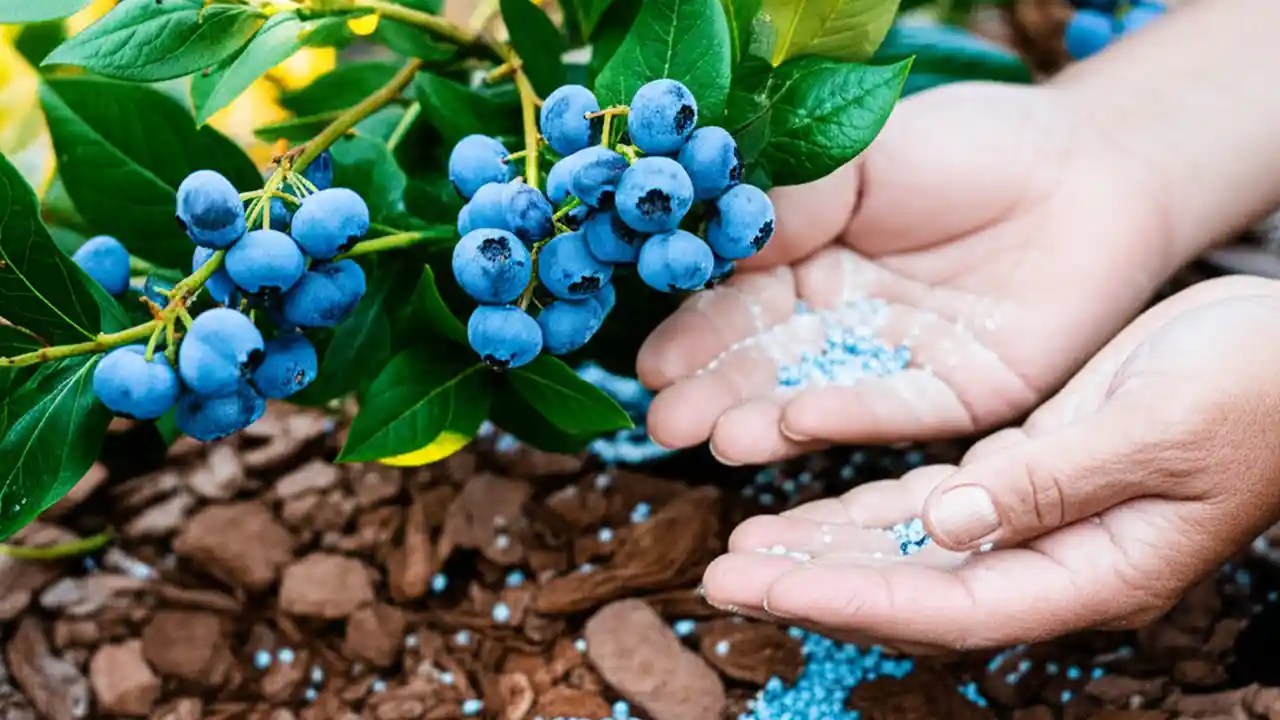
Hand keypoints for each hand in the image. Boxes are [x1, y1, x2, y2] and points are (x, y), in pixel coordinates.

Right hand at [637, 81, 1184, 464]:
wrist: (1091, 169)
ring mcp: (895, 363)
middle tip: (666, 422)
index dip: (695, 333)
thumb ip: (792, 198)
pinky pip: (897, 409)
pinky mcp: (956, 397)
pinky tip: (796, 424)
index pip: (738, 304)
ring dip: (764, 419)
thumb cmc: (969, 147)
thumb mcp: (863, 153)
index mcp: (807, 261)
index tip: (650, 366)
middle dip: (715, 391)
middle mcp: (841, 321)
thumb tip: (717, 241)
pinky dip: (847, 416)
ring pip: (820, 394)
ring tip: (715, 439)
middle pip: (767, 362)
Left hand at [700, 276, 1279, 650]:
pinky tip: (806, 504)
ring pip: (907, 550)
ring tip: (743, 546)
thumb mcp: (1160, 429)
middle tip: (720, 575)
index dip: (848, 599)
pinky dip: (864, 507)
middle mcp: (1049, 558)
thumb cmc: (1251, 389)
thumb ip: (1056, 483)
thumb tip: (950, 523)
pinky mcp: (1020, 476)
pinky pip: (925, 504)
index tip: (760, 585)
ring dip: (824, 550)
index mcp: (1091, 570)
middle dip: (812, 584)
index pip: (947, 607)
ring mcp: (1031, 521)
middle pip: (910, 590)